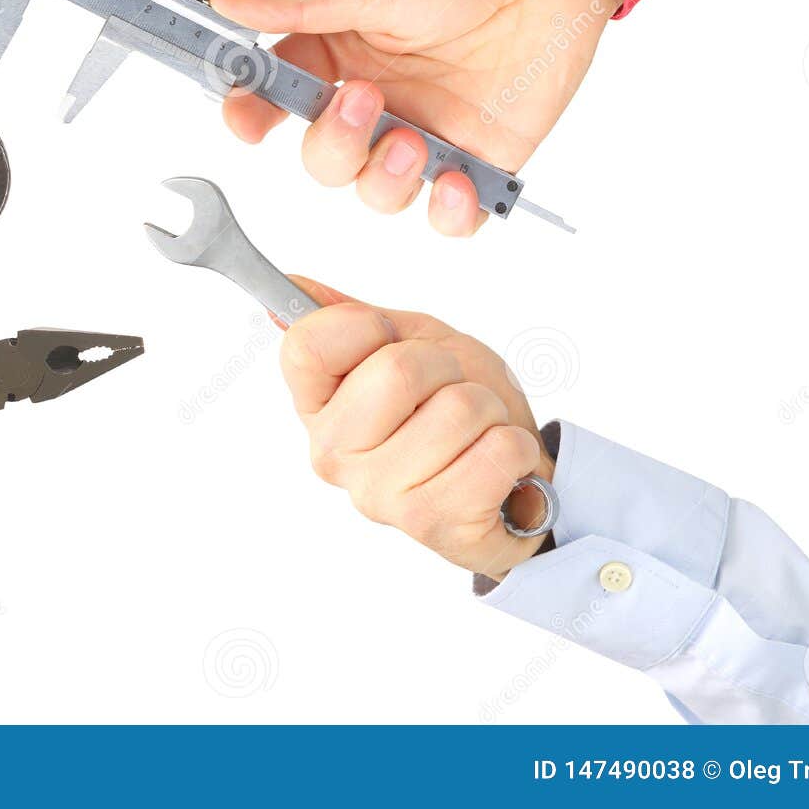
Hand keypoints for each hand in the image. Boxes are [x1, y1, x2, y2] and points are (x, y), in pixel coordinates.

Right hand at [213, 0, 619, 235]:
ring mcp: (425, 133)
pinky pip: (448, 215)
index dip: (253, 116)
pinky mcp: (479, 159)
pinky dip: (446, 213)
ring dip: (385, 179)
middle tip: (364, 102)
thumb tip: (226, 1)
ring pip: (377, 193)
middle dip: (334, 146)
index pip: (276, 99)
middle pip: (325, 160)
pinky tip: (454, 185)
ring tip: (414, 141)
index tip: (248, 120)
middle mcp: (375, 102)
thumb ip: (300, 4)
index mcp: (339, 56)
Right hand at [281, 277, 553, 580]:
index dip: (364, 326)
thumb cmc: (455, 407)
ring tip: (476, 435)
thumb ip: (352, 316)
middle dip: (448, 369)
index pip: (308, 344)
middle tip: (450, 394)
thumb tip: (294, 284)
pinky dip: (514, 448)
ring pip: (458, 409)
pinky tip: (496, 467)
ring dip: (489, 411)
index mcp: (318, 406)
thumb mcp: (410, 343)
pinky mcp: (431, 524)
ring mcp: (377, 495)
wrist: (510, 476)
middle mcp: (333, 453)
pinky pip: (495, 454)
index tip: (390, 342)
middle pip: (397, 370)